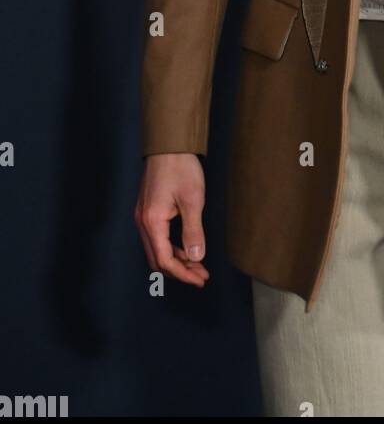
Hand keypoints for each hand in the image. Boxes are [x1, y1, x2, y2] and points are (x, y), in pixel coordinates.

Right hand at [134, 153, 209, 288]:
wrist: (168, 144)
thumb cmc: (181, 168)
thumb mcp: (193, 200)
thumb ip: (194, 231)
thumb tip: (196, 257)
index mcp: (151, 221)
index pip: (164, 260)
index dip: (183, 274)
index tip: (200, 279)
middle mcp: (142, 222)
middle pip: (157, 259)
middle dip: (179, 271)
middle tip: (201, 276)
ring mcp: (143, 216)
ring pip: (157, 249)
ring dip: (177, 260)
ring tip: (198, 265)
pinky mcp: (148, 210)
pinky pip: (157, 238)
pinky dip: (172, 247)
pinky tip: (187, 248)